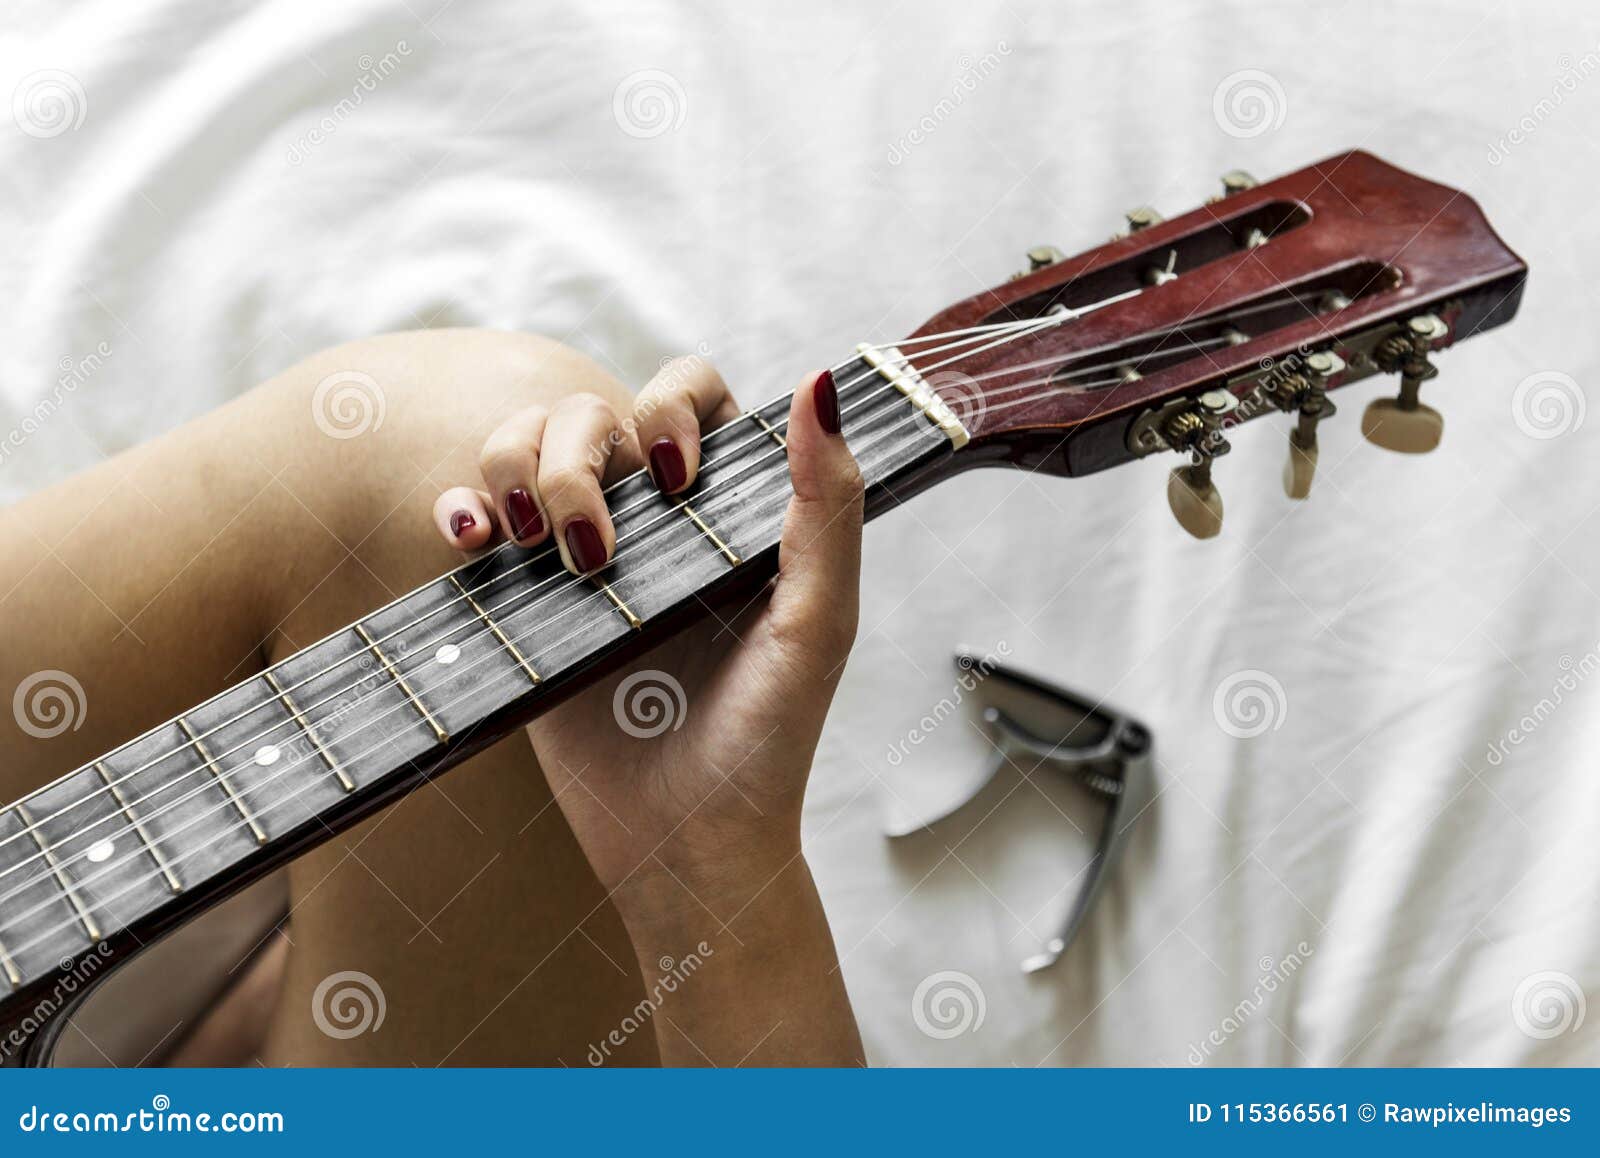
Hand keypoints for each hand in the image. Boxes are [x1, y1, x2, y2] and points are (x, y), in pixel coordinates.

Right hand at [432, 356, 865, 1064]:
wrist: (682, 842)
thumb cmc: (766, 740)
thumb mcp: (818, 623)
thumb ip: (828, 506)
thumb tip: (820, 384)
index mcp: (727, 512)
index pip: (690, 394)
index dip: (671, 405)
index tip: (673, 478)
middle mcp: (656, 522)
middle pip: (592, 412)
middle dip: (578, 457)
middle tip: (593, 549)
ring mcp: (584, 558)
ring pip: (526, 447)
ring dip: (517, 469)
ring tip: (537, 545)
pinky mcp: (526, 605)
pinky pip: (477, 519)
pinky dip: (461, 505)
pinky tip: (472, 536)